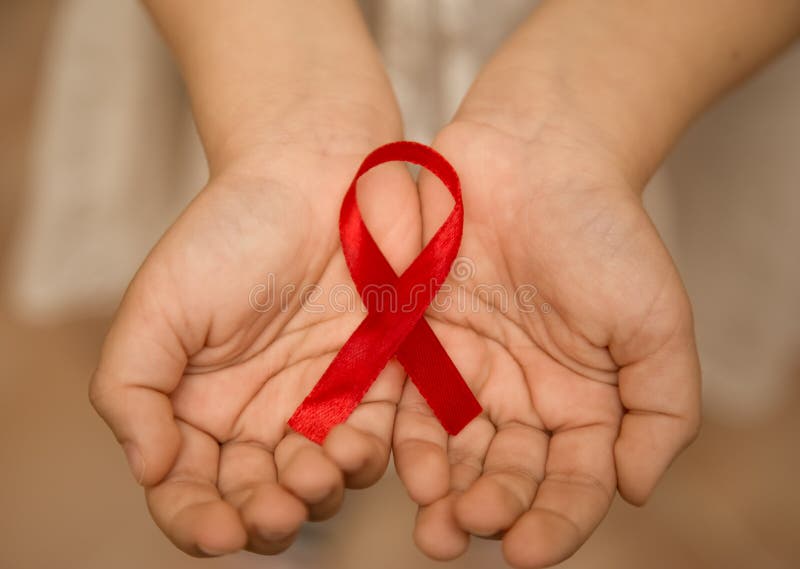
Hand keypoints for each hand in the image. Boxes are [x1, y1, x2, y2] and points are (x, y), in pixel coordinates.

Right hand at [89, 119, 419, 555]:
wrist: (311, 175)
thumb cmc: (227, 234)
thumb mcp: (158, 307)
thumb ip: (132, 391)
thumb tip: (150, 469)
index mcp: (198, 408)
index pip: (189, 490)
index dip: (198, 522)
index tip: (216, 531)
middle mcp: (259, 417)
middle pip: (257, 500)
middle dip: (263, 520)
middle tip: (273, 511)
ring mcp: (319, 404)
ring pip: (318, 484)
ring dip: (314, 497)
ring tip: (311, 478)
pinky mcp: (375, 384)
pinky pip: (372, 442)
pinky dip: (363, 460)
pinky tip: (351, 449)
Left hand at [392, 118, 700, 567]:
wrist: (536, 155)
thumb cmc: (603, 234)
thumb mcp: (655, 323)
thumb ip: (660, 412)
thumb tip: (634, 491)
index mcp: (581, 404)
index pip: (570, 484)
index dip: (554, 523)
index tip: (527, 551)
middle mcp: (520, 400)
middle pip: (505, 477)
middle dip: (488, 512)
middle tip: (464, 535)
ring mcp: (463, 375)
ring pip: (451, 453)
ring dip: (440, 492)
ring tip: (431, 521)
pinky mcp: (414, 346)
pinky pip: (404, 403)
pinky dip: (402, 440)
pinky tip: (398, 465)